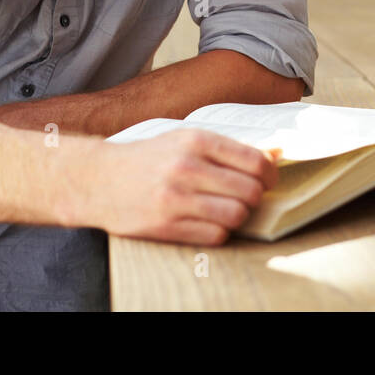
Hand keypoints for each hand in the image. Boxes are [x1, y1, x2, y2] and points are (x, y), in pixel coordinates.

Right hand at [89, 129, 279, 245]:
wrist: (98, 179)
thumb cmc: (149, 158)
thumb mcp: (185, 139)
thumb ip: (229, 147)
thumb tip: (276, 154)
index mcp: (196, 140)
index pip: (255, 161)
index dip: (269, 175)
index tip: (266, 180)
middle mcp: (187, 167)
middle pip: (250, 191)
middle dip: (254, 196)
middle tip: (245, 196)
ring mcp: (175, 198)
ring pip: (236, 215)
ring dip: (238, 216)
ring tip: (226, 210)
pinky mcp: (165, 225)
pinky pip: (215, 235)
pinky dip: (219, 231)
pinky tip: (208, 221)